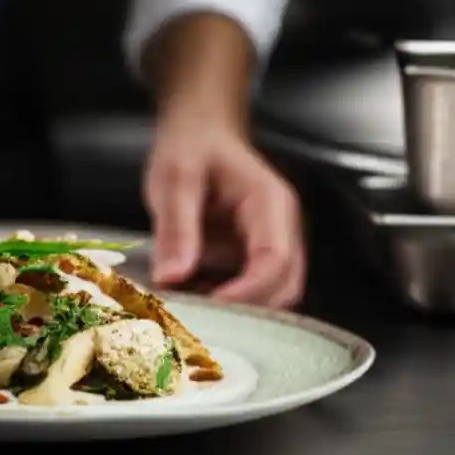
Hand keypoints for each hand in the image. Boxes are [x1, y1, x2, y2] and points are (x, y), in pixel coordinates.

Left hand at [144, 118, 304, 306]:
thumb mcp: (176, 178)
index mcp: (269, 204)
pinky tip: (193, 301)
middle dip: (245, 312)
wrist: (199, 133)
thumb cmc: (193, 147)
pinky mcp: (253, 259)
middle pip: (283, 287)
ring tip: (192, 311)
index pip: (275, 260)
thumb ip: (177, 227)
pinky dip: (227, 307)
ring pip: (272, 297)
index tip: (210, 309)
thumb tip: (171, 277)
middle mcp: (281, 229)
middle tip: (197, 322)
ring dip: (237, 313)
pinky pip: (252, 294)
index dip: (247, 293)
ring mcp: (271, 246)